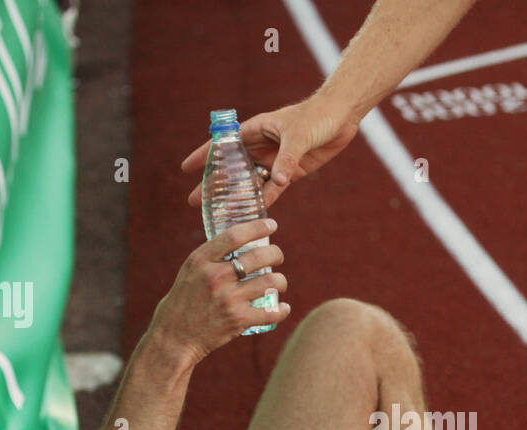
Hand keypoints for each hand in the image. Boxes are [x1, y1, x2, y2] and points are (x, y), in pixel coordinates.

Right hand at [150, 219, 290, 362]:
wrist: (174, 337)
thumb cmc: (183, 302)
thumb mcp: (190, 272)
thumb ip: (211, 258)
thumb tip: (236, 243)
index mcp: (201, 260)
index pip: (235, 235)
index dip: (258, 227)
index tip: (271, 225)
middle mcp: (216, 276)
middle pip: (259, 256)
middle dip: (276, 253)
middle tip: (278, 257)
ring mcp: (228, 299)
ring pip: (271, 281)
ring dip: (281, 281)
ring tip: (280, 282)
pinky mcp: (238, 320)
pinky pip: (271, 312)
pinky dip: (282, 310)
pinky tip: (283, 308)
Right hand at [182, 95, 360, 207]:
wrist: (341, 117)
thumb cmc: (316, 117)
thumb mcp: (298, 136)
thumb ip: (286, 158)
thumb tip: (276, 182)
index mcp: (255, 129)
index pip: (223, 143)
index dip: (204, 155)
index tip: (186, 169)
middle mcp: (261, 145)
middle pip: (232, 168)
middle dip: (214, 184)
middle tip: (195, 201)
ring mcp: (274, 160)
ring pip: (250, 181)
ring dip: (237, 197)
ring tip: (220, 213)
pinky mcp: (290, 171)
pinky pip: (272, 189)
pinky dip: (263, 202)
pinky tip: (252, 216)